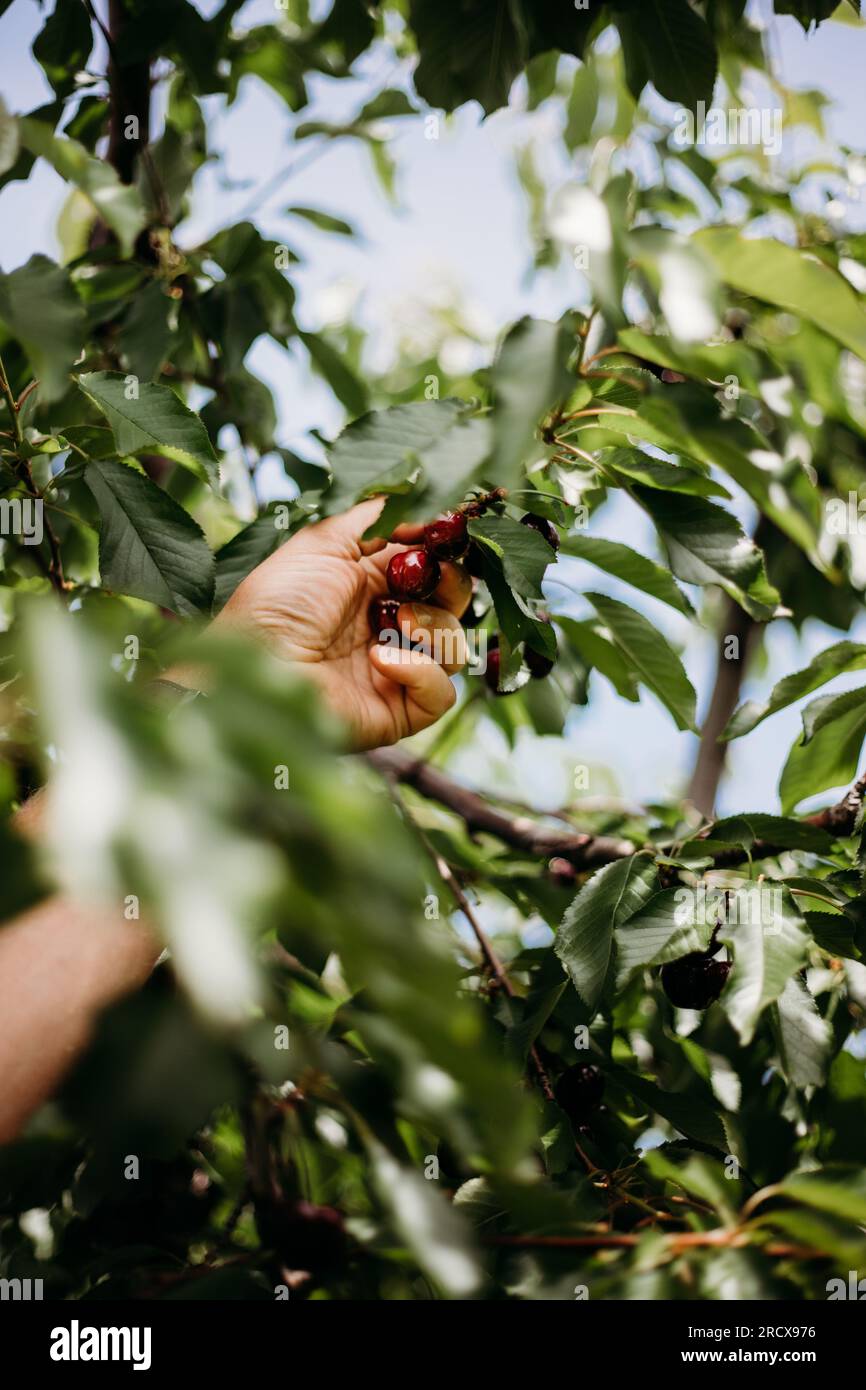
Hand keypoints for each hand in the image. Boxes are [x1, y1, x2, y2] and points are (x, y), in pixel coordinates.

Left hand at [213, 498, 472, 749]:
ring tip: (399, 623)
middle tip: (431, 576)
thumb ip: (373, 518)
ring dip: (435, 626)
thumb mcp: (321, 543)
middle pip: (452, 605)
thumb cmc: (275, 604)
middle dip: (451, 585)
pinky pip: (440, 693)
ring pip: (454, 647)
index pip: (431, 568)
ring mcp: (396, 671)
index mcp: (372, 587)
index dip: (446, 553)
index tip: (451, 536)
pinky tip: (381, 662)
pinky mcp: (398, 711)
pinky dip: (420, 672)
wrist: (253, 667)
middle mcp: (388, 628)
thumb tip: (422, 504)